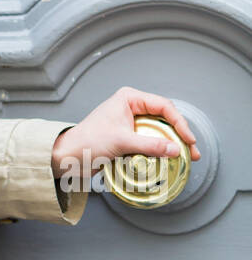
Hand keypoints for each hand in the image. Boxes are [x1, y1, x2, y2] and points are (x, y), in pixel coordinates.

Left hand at [51, 86, 200, 192]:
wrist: (68, 157)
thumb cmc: (87, 142)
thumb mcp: (121, 142)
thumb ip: (150, 145)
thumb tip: (176, 150)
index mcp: (129, 98)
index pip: (163, 106)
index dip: (180, 123)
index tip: (188, 140)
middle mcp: (132, 107)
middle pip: (165, 118)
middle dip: (179, 135)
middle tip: (192, 152)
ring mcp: (131, 122)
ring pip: (159, 131)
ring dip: (172, 144)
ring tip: (186, 158)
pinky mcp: (129, 137)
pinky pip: (151, 141)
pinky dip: (161, 150)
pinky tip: (169, 160)